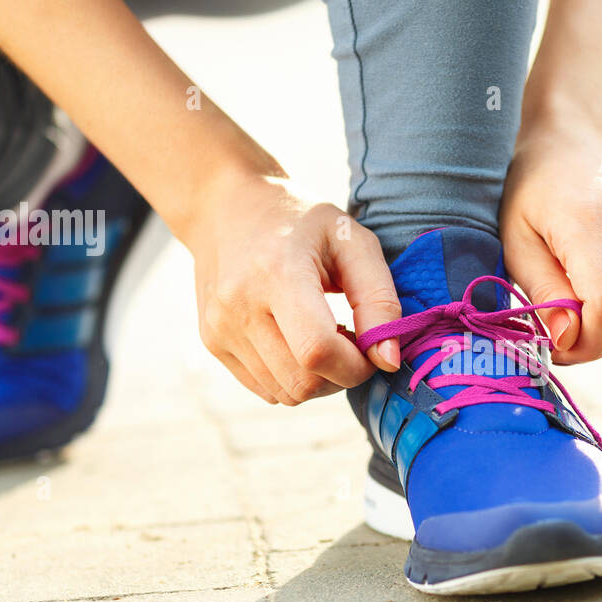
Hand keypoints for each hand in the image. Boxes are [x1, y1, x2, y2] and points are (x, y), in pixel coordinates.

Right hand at [182, 172, 400, 403]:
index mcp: (276, 274)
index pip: (317, 351)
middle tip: (351, 339)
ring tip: (324, 336)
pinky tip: (298, 342)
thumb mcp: (353, 242)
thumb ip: (380, 300)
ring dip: (319, 379)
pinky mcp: (212, 342)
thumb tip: (389, 361)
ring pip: (286, 394)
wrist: (227, 208)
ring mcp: (219, 328)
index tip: (370, 347)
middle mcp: (239, 306)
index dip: (355, 365)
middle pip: (303, 382)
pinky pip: (267, 390)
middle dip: (341, 375)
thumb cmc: (302, 221)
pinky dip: (293, 379)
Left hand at [500, 118, 601, 364]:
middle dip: (599, 342)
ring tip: (590, 317)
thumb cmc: (532, 194)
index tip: (559, 347)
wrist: (574, 139)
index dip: (588, 342)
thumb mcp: (515, 241)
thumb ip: (542, 292)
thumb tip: (568, 341)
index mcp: (590, 221)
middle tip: (566, 334)